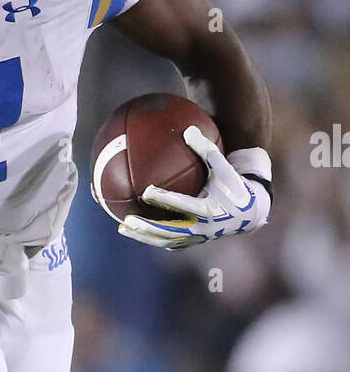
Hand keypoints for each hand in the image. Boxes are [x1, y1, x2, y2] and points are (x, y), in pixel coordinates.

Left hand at [119, 126, 271, 249]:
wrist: (250, 213)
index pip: (183, 204)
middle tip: (128, 219)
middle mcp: (202, 227)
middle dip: (148, 227)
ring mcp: (197, 237)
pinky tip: (136, 232)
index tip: (146, 192)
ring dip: (144, 236)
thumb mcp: (223, 167)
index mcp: (209, 208)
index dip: (164, 199)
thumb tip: (188, 129)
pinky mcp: (194, 242)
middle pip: (169, 230)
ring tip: (123, 227)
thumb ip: (205, 149)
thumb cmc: (233, 185)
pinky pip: (170, 242)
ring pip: (166, 240)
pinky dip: (153, 238)